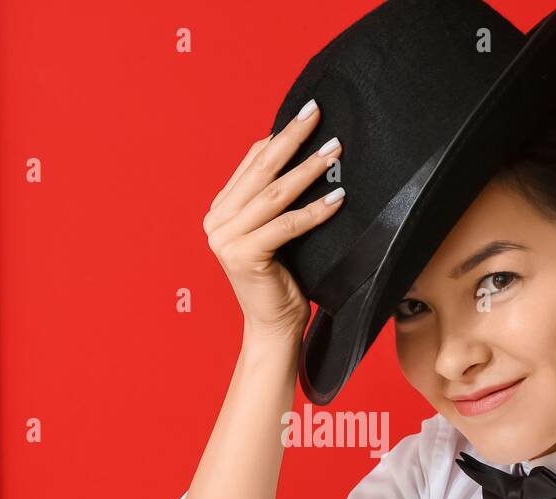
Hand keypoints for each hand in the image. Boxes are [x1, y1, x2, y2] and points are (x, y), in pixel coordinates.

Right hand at [202, 100, 344, 341]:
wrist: (273, 328)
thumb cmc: (281, 280)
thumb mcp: (275, 233)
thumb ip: (273, 200)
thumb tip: (300, 152)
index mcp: (220, 211)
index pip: (251, 164)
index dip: (278, 137)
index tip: (307, 114)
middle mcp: (216, 222)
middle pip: (260, 171)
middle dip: (292, 139)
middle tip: (318, 114)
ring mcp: (225, 239)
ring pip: (274, 194)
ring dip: (308, 169)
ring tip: (335, 150)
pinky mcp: (243, 255)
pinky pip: (286, 225)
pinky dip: (314, 210)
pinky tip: (338, 197)